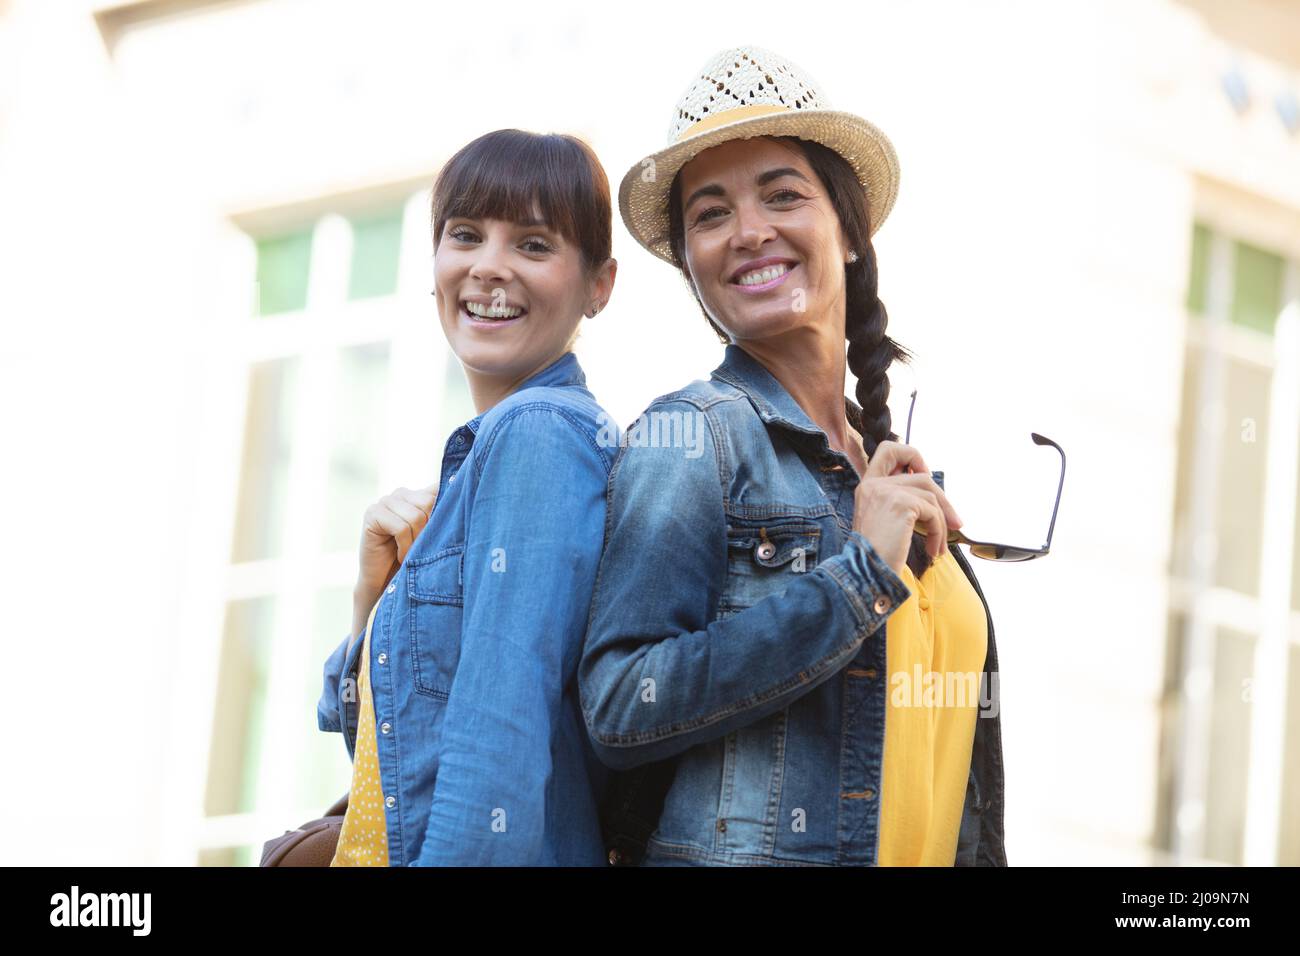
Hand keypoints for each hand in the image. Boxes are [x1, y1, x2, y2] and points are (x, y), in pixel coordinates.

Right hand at [353, 484, 436, 615]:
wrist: (386, 584)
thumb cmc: (415, 561)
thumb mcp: (435, 536)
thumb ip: (445, 516)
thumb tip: (466, 498)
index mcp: (418, 494)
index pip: (440, 487)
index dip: (448, 508)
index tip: (448, 531)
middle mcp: (401, 493)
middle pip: (429, 502)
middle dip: (430, 530)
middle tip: (424, 549)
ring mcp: (385, 502)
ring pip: (415, 516)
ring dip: (417, 542)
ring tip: (412, 555)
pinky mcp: (372, 514)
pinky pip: (401, 528)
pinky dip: (405, 547)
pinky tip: (401, 556)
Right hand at [851, 441, 963, 576]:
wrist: (865, 573)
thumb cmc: (875, 555)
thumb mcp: (883, 521)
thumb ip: (899, 502)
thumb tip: (934, 496)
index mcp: (867, 486)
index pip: (889, 449)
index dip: (912, 456)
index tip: (924, 475)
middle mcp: (874, 484)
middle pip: (922, 475)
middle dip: (943, 499)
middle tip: (954, 522)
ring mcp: (886, 491)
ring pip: (931, 495)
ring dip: (941, 522)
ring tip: (939, 545)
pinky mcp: (901, 504)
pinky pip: (932, 512)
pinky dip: (938, 532)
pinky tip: (933, 550)